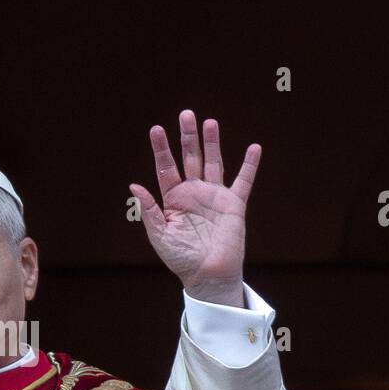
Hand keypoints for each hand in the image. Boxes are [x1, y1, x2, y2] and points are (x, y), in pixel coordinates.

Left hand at [129, 110, 259, 306]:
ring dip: (212, 142)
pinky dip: (250, 165)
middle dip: (187, 136)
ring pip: (213, 162)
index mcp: (173, 199)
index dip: (161, 148)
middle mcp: (194, 192)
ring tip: (210, 122)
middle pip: (190, 157)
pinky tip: (254, 148)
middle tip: (186, 114)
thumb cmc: (180, 258)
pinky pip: (243, 181)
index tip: (156, 129)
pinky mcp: (234, 204)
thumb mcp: (159, 235)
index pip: (166, 167)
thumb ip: (150, 209)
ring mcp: (214, 196)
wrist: (207, 276)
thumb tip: (134, 185)